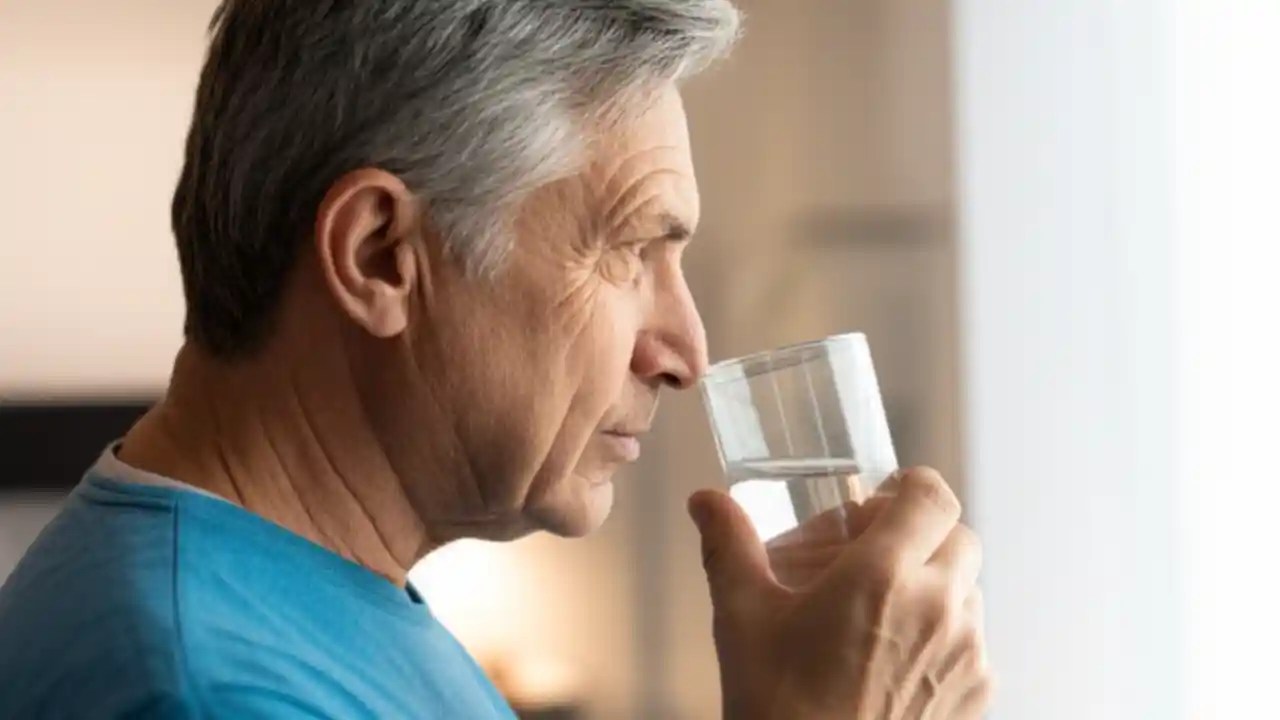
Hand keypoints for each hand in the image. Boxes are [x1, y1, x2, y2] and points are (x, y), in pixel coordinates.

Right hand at [689, 468, 992, 718]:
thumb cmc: (775, 705)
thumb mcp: (742, 618)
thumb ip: (729, 546)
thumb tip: (705, 500)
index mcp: (883, 576)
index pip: (932, 496)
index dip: (910, 488)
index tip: (880, 501)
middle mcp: (938, 608)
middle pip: (958, 538)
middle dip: (920, 537)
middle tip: (872, 558)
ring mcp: (966, 655)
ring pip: (968, 592)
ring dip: (933, 587)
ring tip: (878, 614)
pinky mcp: (975, 695)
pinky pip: (973, 644)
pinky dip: (943, 637)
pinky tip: (891, 661)